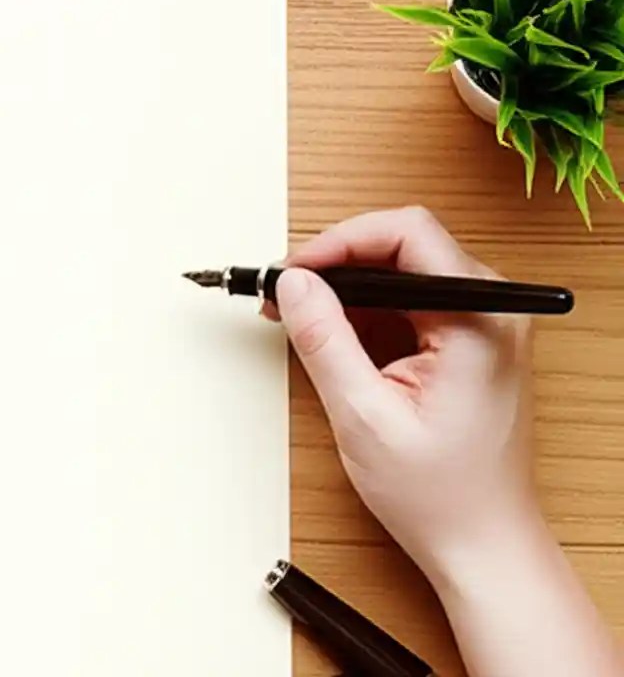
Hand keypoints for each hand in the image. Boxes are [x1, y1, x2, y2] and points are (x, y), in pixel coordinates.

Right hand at [273, 207, 539, 578]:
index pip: (407, 234)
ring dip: (346, 289)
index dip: (338, 242)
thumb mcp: (364, 415)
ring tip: (299, 318)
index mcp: (480, 319)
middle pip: (403, 246)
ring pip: (403, 271)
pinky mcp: (469, 340)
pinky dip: (365, 312)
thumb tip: (294, 284)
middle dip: (336, 263)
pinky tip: (331, 337)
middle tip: (283, 293)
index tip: (294, 271)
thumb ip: (325, 341)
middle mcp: (493, 310)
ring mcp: (484, 324)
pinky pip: (410, 302)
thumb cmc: (441, 494)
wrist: (481, 542)